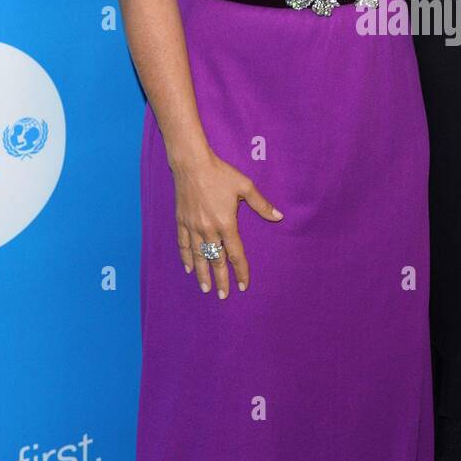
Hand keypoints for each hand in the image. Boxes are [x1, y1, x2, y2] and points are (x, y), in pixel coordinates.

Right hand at [172, 149, 283, 298]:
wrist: (192, 164)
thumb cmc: (221, 174)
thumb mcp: (245, 186)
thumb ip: (261, 204)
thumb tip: (279, 217)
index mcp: (226, 223)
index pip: (235, 254)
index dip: (240, 271)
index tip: (243, 285)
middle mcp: (209, 229)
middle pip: (216, 260)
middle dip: (221, 279)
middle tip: (223, 295)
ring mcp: (193, 227)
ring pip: (199, 256)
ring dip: (202, 274)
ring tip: (206, 288)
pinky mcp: (182, 222)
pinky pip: (184, 244)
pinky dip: (186, 258)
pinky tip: (188, 268)